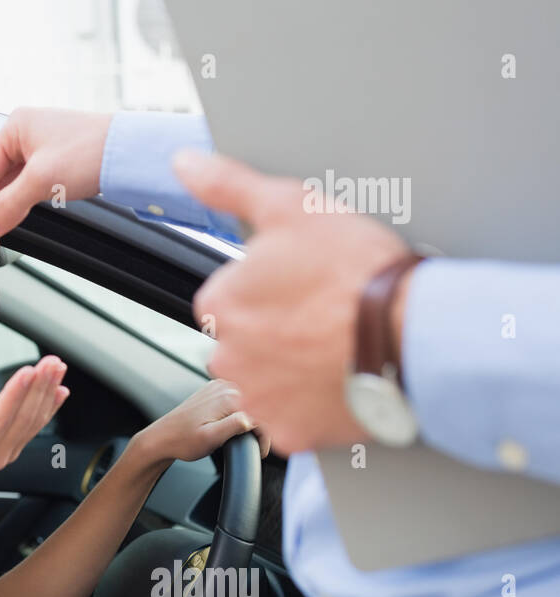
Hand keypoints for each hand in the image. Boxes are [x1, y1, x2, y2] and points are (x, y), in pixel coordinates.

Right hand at [0, 108, 112, 240]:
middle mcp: (25, 136)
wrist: (131, 152)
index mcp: (16, 127)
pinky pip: (22, 187)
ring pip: (4, 183)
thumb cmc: (91, 150)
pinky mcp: (54, 165)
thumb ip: (8, 205)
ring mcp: (39, 150)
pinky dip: (10, 204)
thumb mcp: (43, 180)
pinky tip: (2, 218)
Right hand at [0, 355, 68, 481]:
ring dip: (47, 392)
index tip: (28, 372)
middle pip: (22, 418)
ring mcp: (8, 451)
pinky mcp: (14, 445)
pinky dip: (49, 405)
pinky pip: (35, 424)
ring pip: (32, 419)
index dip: (15, 396)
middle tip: (50, 362)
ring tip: (56, 367)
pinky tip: (60, 390)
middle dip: (38, 387)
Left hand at [138, 378, 269, 462]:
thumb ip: (234, 426)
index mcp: (228, 397)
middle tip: (255, 445)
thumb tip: (253, 418)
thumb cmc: (183, 441)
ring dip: (254, 418)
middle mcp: (225, 387)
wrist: (162, 438)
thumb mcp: (211, 438)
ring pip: (252, 401)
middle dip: (262, 425)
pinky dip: (244, 412)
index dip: (267, 435)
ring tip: (246, 437)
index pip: (263, 413)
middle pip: (260, 404)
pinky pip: (240, 399)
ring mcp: (220, 386)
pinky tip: (236, 425)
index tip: (261, 450)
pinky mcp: (215, 391)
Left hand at [174, 149, 412, 453]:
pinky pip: (292, 419)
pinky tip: (338, 383)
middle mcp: (225, 356)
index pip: (229, 299)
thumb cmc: (355, 272)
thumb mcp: (290, 206)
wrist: (413, 335)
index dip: (269, 292)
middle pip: (244, 344)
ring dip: (290, 372)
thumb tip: (184, 163)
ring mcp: (256, 398)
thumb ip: (228, 185)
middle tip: (322, 320)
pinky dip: (311, 407)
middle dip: (275, 334)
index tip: (302, 288)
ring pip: (266, 383)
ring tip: (334, 351)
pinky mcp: (288, 433)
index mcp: (219, 304)